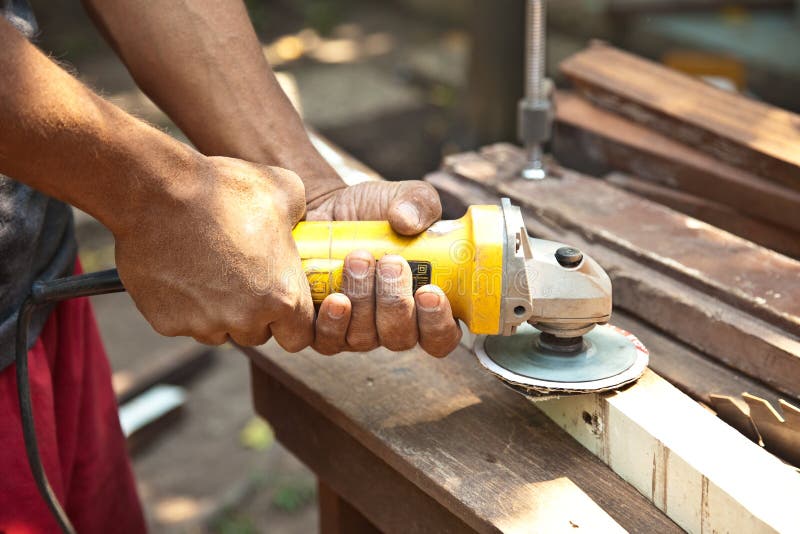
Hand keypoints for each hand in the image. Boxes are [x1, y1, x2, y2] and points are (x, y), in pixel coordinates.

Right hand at [114, 156, 313, 350]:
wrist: (157, 191)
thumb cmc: (224, 188)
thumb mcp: (286, 191)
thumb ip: (303, 220)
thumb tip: (305, 225)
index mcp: (282, 296)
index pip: (300, 336)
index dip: (293, 321)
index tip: (283, 301)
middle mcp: (246, 319)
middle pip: (258, 334)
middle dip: (255, 313)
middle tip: (245, 277)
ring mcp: (204, 324)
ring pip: (221, 331)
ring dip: (221, 312)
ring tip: (212, 270)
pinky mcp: (168, 323)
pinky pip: (185, 323)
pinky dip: (186, 305)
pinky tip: (183, 271)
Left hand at [306, 181, 462, 356]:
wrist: (326, 210)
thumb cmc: (375, 213)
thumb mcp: (405, 199)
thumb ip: (419, 204)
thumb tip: (407, 221)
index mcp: (424, 305)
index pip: (441, 336)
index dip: (438, 323)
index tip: (429, 292)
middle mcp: (392, 325)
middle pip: (401, 338)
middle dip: (395, 302)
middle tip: (389, 263)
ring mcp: (356, 331)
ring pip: (365, 337)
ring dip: (363, 300)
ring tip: (358, 259)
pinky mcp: (323, 328)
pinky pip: (329, 340)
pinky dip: (334, 322)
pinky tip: (335, 298)